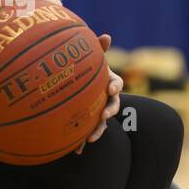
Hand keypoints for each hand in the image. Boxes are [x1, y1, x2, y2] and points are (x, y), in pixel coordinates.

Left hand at [75, 33, 123, 155]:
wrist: (71, 84)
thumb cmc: (83, 68)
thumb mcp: (89, 58)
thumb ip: (97, 48)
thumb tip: (107, 36)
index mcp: (108, 82)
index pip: (116, 84)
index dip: (115, 86)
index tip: (111, 87)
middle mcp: (105, 99)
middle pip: (112, 106)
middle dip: (109, 111)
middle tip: (104, 114)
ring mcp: (97, 112)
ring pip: (101, 124)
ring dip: (98, 131)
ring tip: (90, 139)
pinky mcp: (87, 123)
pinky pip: (86, 133)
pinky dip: (81, 143)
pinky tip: (75, 151)